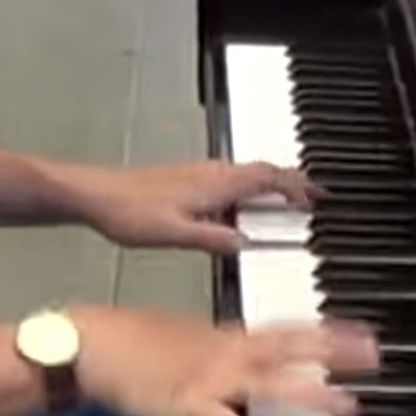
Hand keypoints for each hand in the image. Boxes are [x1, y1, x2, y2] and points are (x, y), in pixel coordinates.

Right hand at [73, 305, 377, 415]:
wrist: (96, 342)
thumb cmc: (137, 340)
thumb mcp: (189, 336)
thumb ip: (222, 346)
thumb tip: (248, 354)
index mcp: (229, 335)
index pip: (287, 328)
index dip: (326, 329)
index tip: (362, 331)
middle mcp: (228, 351)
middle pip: (291, 350)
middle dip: (334, 354)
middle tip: (375, 356)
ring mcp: (211, 376)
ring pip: (271, 384)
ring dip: (310, 396)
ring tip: (346, 408)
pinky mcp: (189, 403)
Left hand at [82, 160, 316, 252]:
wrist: (97, 195)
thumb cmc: (130, 212)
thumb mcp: (175, 234)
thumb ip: (213, 239)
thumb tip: (245, 244)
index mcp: (216, 183)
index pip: (268, 177)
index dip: (296, 185)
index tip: (319, 194)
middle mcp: (212, 173)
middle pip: (262, 170)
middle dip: (291, 181)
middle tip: (311, 196)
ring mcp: (200, 173)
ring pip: (247, 172)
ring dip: (271, 183)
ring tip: (286, 199)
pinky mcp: (187, 178)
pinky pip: (232, 178)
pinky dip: (249, 187)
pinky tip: (241, 206)